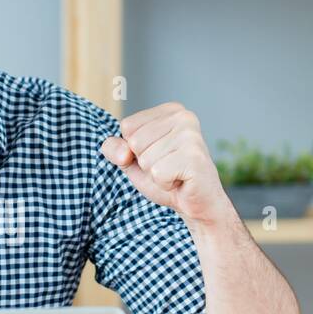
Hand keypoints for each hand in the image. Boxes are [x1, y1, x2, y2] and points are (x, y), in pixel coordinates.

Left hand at [100, 102, 231, 228]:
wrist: (197, 203)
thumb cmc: (166, 177)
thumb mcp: (133, 160)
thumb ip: (115, 149)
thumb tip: (123, 153)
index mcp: (170, 110)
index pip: (127, 126)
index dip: (135, 149)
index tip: (158, 155)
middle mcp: (184, 117)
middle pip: (135, 142)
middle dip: (145, 163)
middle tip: (167, 167)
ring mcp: (191, 136)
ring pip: (145, 159)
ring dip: (155, 175)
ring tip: (175, 173)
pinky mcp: (194, 157)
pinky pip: (158, 173)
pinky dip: (164, 184)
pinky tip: (180, 181)